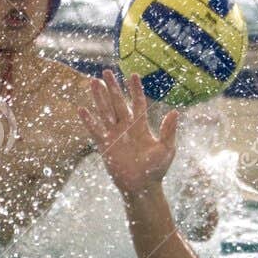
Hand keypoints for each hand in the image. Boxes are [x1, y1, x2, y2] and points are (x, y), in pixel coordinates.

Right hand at [78, 69, 178, 197]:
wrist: (141, 186)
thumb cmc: (156, 169)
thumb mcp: (166, 149)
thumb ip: (169, 131)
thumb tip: (175, 112)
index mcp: (141, 126)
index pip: (138, 103)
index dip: (135, 89)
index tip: (133, 74)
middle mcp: (126, 127)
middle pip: (117, 102)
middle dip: (112, 87)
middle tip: (106, 71)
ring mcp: (114, 135)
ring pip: (105, 112)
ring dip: (99, 98)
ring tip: (93, 82)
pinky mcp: (104, 145)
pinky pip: (95, 130)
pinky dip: (89, 121)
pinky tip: (82, 109)